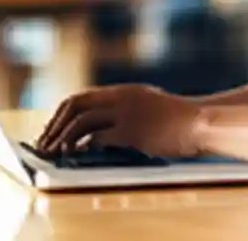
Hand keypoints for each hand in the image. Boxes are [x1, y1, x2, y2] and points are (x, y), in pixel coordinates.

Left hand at [35, 84, 203, 157]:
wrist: (202, 121)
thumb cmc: (177, 121)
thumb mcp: (147, 107)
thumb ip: (123, 113)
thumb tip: (95, 135)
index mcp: (122, 91)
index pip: (80, 98)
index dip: (61, 115)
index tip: (50, 131)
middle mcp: (121, 97)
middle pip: (74, 104)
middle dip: (55, 125)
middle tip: (45, 143)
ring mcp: (126, 113)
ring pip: (82, 121)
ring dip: (63, 138)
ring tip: (55, 153)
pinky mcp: (133, 130)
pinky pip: (99, 138)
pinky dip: (84, 146)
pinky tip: (77, 156)